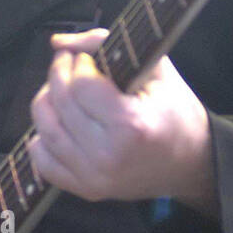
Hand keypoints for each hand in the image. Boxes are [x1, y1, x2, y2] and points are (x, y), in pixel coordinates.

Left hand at [28, 29, 218, 217]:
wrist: (190, 161)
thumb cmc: (175, 111)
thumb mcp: (153, 68)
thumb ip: (104, 44)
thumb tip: (58, 42)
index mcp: (131, 126)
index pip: (81, 85)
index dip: (79, 63)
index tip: (88, 58)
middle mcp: (108, 156)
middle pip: (60, 104)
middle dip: (59, 73)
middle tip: (70, 64)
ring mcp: (94, 178)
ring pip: (45, 130)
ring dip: (47, 101)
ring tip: (63, 90)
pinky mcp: (86, 190)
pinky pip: (43, 160)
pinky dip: (42, 138)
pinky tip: (61, 123)